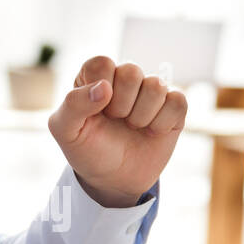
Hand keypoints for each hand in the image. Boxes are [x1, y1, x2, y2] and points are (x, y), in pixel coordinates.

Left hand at [46, 56, 186, 207]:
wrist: (113, 180)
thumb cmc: (87, 150)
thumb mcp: (66, 131)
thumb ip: (74, 104)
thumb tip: (105, 87)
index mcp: (95, 76)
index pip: (102, 63)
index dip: (100, 90)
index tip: (96, 112)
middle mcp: (123, 78)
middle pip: (131, 71)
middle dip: (121, 105)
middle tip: (115, 121)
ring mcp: (150, 91)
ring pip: (156, 85)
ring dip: (141, 116)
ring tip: (132, 127)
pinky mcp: (173, 107)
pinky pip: (177, 101)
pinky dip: (163, 123)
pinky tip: (151, 132)